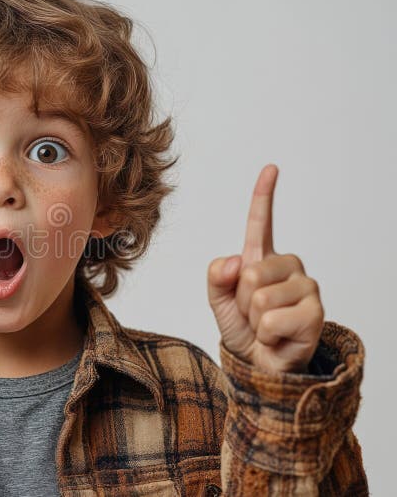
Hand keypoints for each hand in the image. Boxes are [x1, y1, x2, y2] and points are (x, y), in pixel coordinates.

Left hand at [206, 164, 323, 373]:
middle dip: (240, 300)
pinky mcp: (315, 312)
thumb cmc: (243, 328)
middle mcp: (288, 266)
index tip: (270, 168)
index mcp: (262, 258)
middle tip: (252, 315)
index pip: (262, 222)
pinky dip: (266, 334)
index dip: (264, 194)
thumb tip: (235, 262)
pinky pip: (272, 320)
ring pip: (259, 297)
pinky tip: (277, 337)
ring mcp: (306, 287)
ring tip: (264, 326)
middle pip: (250, 272)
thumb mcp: (217, 300)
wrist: (258, 364)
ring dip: (254, 320)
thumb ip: (215, 277)